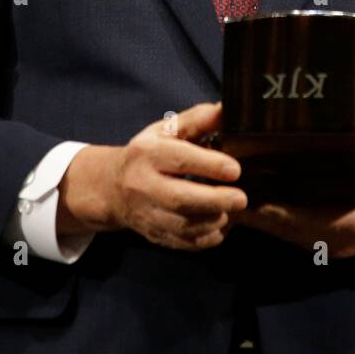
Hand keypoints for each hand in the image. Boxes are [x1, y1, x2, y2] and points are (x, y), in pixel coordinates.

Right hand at [57, 102, 246, 251]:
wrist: (113, 187)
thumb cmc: (149, 153)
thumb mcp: (167, 129)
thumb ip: (198, 119)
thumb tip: (226, 109)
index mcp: (148, 154)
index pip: (179, 160)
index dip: (209, 165)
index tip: (235, 169)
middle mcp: (143, 186)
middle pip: (179, 199)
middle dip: (215, 200)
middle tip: (242, 198)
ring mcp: (147, 215)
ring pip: (182, 226)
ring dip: (212, 221)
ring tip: (232, 210)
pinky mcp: (154, 235)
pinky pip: (183, 244)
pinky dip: (206, 239)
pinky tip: (221, 225)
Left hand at [226, 143, 354, 258]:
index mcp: (336, 227)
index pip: (288, 216)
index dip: (261, 202)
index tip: (239, 181)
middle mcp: (316, 236)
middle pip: (268, 221)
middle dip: (243, 200)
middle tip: (219, 169)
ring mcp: (309, 236)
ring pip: (268, 223)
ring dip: (247, 204)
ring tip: (223, 174)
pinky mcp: (306, 230)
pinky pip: (275, 220)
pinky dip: (259, 206)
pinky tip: (245, 184)